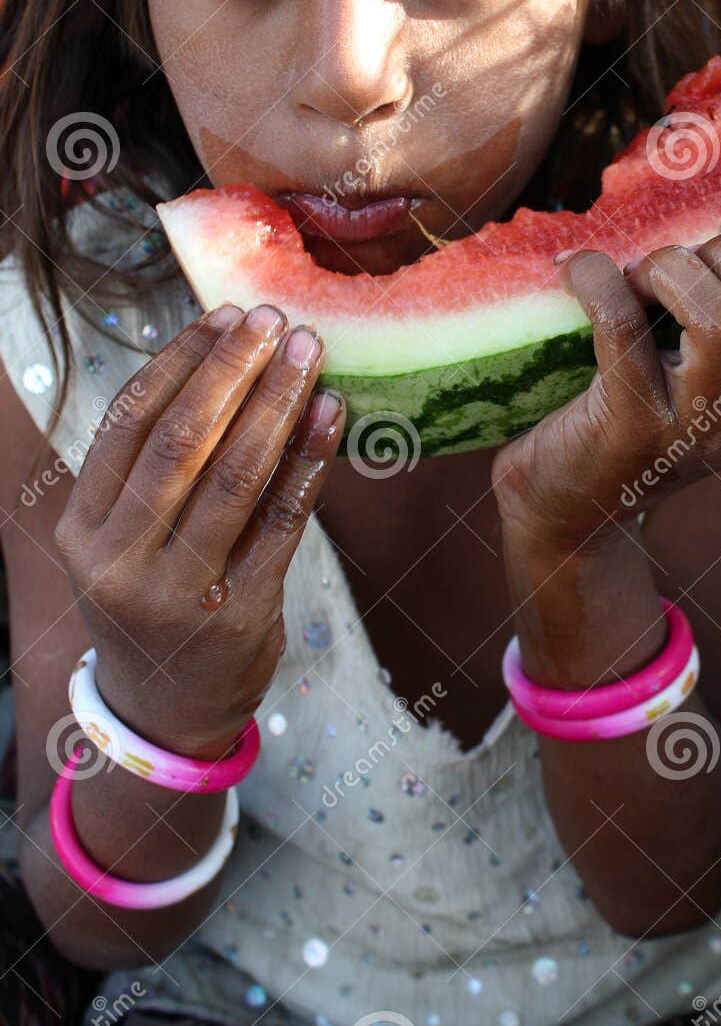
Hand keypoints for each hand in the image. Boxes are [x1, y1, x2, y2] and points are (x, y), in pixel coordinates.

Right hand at [54, 305, 345, 757]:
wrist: (167, 708)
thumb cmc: (151, 598)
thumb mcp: (120, 540)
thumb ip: (151, 467)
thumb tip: (220, 357)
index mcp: (83, 529)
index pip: (128, 422)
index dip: (180, 361)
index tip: (224, 316)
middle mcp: (121, 560)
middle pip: (182, 440)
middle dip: (233, 369)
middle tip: (275, 319)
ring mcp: (181, 591)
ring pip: (237, 474)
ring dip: (279, 402)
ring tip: (309, 351)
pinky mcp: (242, 611)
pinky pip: (284, 519)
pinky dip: (311, 459)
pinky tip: (332, 413)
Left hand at [491, 218, 720, 550]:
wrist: (565, 511)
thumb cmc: (622, 419)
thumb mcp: (692, 381)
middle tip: (681, 256)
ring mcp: (691, 432)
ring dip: (674, 269)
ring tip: (635, 273)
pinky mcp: (628, 430)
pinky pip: (623, 327)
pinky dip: (597, 279)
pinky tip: (574, 270)